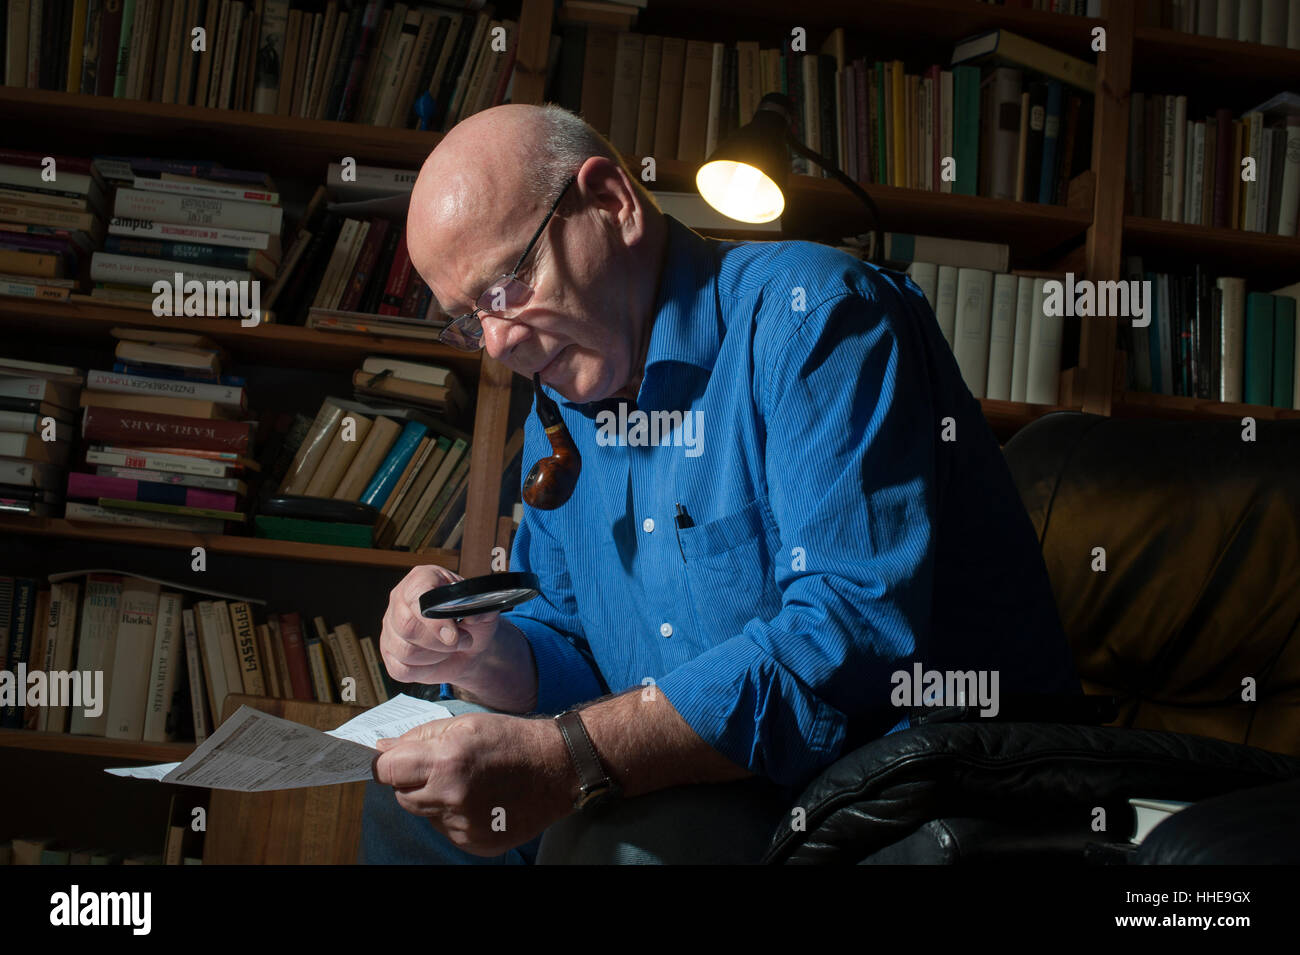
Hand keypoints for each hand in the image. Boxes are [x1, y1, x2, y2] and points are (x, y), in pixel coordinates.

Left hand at [373, 712, 572, 854]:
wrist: (558, 768)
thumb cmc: (513, 740)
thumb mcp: (465, 724)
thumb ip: (419, 738)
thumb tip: (382, 751)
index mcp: (447, 761)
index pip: (387, 771)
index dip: (386, 764)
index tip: (391, 761)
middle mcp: (452, 798)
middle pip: (401, 795)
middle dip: (411, 781)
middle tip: (440, 766)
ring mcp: (464, 826)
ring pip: (423, 814)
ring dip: (433, 799)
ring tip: (466, 782)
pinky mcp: (475, 843)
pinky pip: (445, 829)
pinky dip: (453, 815)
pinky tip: (478, 799)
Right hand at [380, 565, 501, 686]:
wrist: (468, 646)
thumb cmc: (472, 620)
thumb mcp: (484, 608)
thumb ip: (482, 607)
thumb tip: (472, 616)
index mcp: (422, 579)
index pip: (417, 594)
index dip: (434, 619)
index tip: (453, 636)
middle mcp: (400, 600)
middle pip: (406, 625)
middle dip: (438, 642)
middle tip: (462, 641)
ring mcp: (390, 627)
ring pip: (404, 650)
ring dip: (435, 656)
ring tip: (451, 648)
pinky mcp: (389, 653)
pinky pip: (401, 669)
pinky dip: (424, 670)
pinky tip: (436, 660)